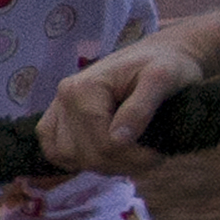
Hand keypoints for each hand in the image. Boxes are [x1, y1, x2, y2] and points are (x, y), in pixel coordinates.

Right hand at [42, 39, 201, 176]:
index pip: (102, 143)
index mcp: (84, 88)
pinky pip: (53, 150)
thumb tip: (118, 140)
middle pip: (85, 154)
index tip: (159, 154)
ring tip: (129, 156)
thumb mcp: (162, 79)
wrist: (159, 54)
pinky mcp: (56, 117)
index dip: (133, 157)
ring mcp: (57, 108)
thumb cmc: (166, 64)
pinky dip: (74, 159)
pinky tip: (100, 154)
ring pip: (68, 157)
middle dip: (121, 163)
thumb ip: (140, 108)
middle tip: (149, 157)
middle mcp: (63, 97)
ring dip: (101, 164)